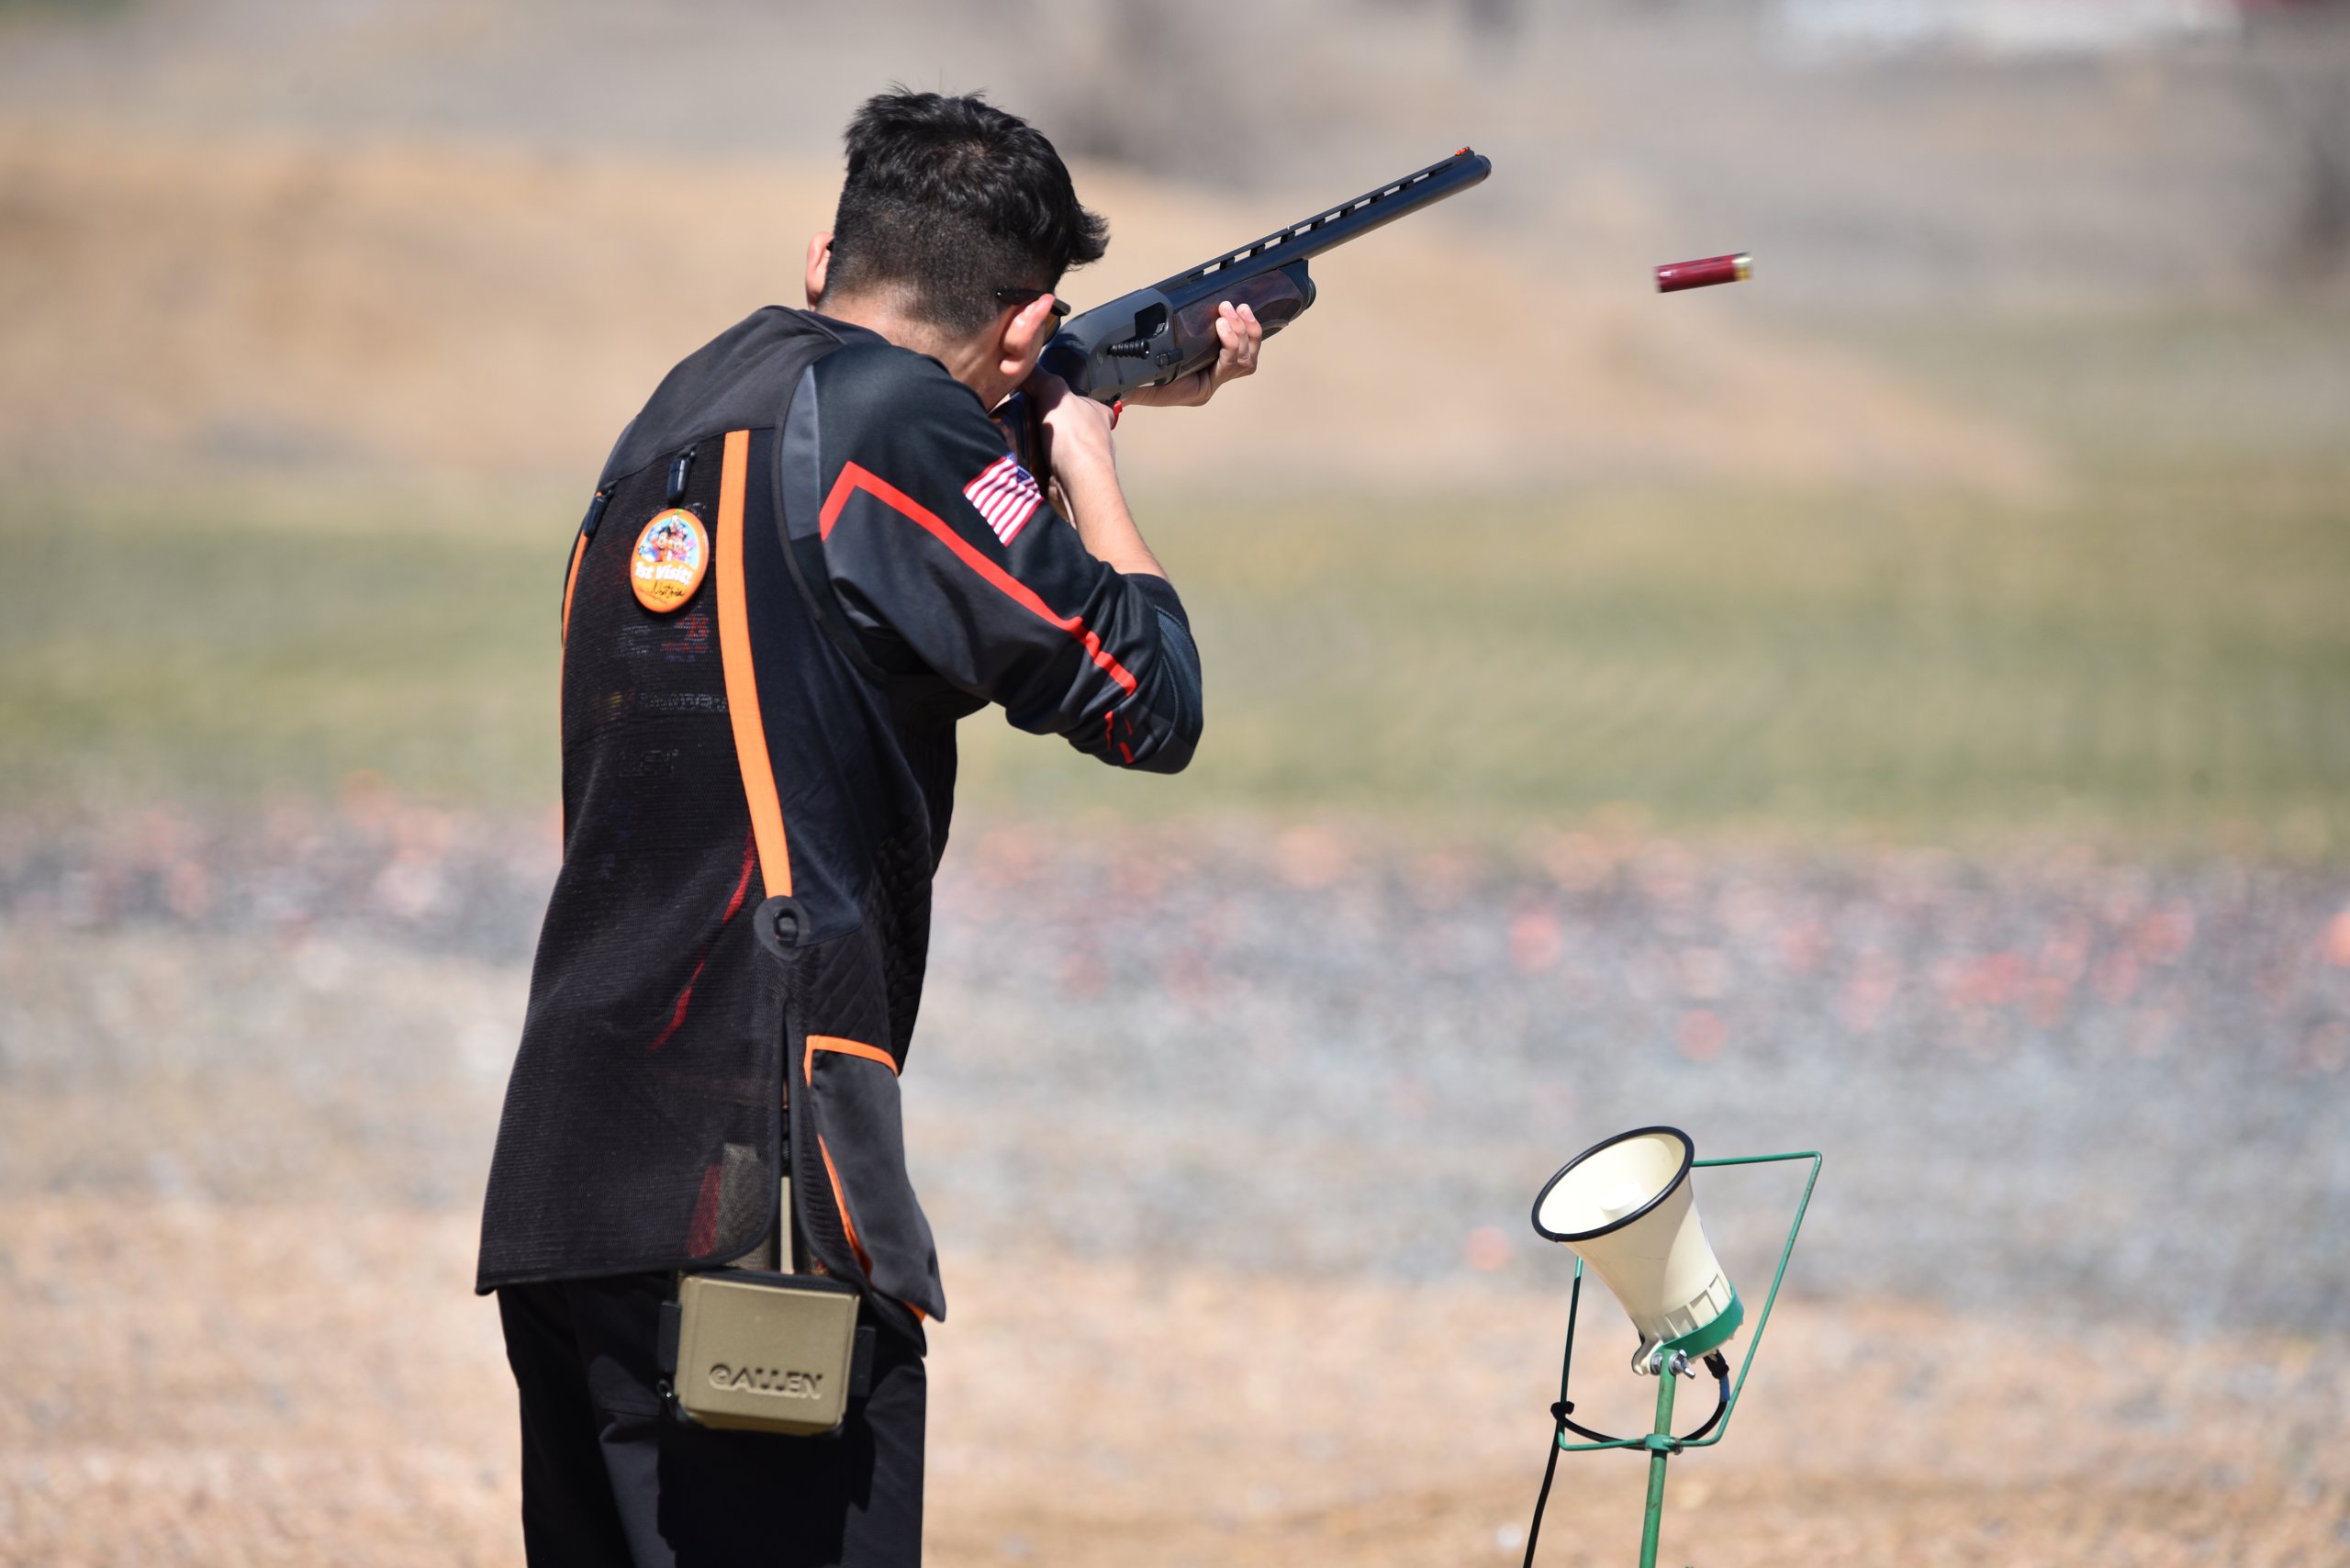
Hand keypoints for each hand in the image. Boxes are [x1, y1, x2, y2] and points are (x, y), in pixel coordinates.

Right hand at [1025, 367, 1115, 484]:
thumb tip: (1024, 368)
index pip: (1088, 403)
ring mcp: (1087, 462)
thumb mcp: (1054, 392)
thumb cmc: (1072, 434)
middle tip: (1027, 422)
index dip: (1070, 401)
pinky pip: (1054, 469)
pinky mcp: (1074, 480)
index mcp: (1099, 414)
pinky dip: (1041, 466)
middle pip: (1073, 427)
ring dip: (1045, 448)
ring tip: (1022, 442)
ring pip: (1063, 450)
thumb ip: (1040, 378)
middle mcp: (1097, 437)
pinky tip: (1026, 462)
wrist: (1077, 480)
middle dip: (1053, 426)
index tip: (1050, 404)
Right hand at [1120, 301, 1261, 408]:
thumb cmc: (1139, 383)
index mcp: (1199, 390)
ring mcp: (1218, 372)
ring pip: (1249, 356)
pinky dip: (1248, 331)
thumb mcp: (1138, 386)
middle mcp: (1212, 382)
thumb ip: (1132, 390)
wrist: (1134, 384)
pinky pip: (1245, 349)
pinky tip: (1242, 312)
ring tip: (1239, 307)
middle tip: (1227, 307)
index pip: (1227, 368)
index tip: (1219, 323)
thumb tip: (1118, 391)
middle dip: (1240, 332)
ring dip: (1249, 330)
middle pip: (1243, 360)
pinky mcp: (1219, 358)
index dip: (1230, 345)